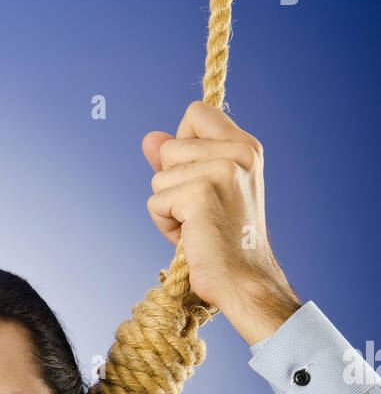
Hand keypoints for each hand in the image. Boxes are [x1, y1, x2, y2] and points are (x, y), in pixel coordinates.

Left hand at [142, 100, 301, 337]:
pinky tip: (190, 236)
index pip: (195, 113)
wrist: (244, 280)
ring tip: (195, 226)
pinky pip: (156, 201)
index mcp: (246, 146)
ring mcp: (221, 170)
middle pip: (170, 146)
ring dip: (168, 206)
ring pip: (159, 176)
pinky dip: (164, 224)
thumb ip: (179, 160)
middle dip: (172, 182)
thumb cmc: (225, 240)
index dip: (182, 142)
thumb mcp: (206, 190)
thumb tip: (149, 138)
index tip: (195, 175)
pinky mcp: (200, 194)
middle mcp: (238, 152)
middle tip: (199, 212)